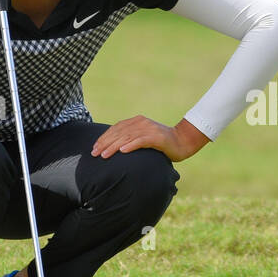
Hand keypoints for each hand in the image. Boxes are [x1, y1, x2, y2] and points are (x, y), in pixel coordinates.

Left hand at [91, 116, 209, 161]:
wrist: (183, 141)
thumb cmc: (162, 143)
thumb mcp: (144, 137)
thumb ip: (131, 138)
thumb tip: (115, 147)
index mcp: (137, 121)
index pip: (116, 128)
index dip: (104, 138)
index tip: (94, 147)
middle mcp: (141, 122)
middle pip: (119, 132)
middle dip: (105, 143)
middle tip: (95, 154)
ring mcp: (149, 129)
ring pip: (127, 137)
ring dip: (113, 146)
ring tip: (104, 155)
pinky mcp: (157, 137)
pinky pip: (140, 141)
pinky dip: (130, 145)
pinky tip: (122, 151)